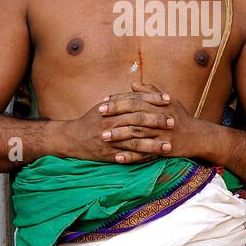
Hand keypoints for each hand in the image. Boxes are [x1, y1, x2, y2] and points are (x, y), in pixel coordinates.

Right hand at [58, 83, 172, 163]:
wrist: (72, 139)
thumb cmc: (91, 121)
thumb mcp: (104, 106)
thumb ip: (122, 98)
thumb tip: (137, 86)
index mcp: (112, 108)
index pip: (136, 100)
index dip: (153, 99)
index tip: (169, 99)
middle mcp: (111, 122)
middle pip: (137, 119)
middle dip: (157, 120)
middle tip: (173, 122)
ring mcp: (110, 139)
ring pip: (135, 141)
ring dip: (153, 144)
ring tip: (169, 145)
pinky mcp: (109, 153)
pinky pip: (128, 156)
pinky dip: (141, 158)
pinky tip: (154, 159)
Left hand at [90, 79, 213, 163]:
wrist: (197, 137)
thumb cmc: (180, 117)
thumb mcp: (167, 101)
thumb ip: (149, 92)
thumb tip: (133, 84)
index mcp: (159, 105)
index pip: (135, 100)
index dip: (118, 101)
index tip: (102, 102)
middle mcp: (160, 118)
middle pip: (134, 115)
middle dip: (115, 115)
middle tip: (98, 116)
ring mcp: (161, 135)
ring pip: (138, 134)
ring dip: (119, 136)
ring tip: (103, 137)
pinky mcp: (164, 149)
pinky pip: (145, 153)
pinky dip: (131, 156)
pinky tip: (118, 158)